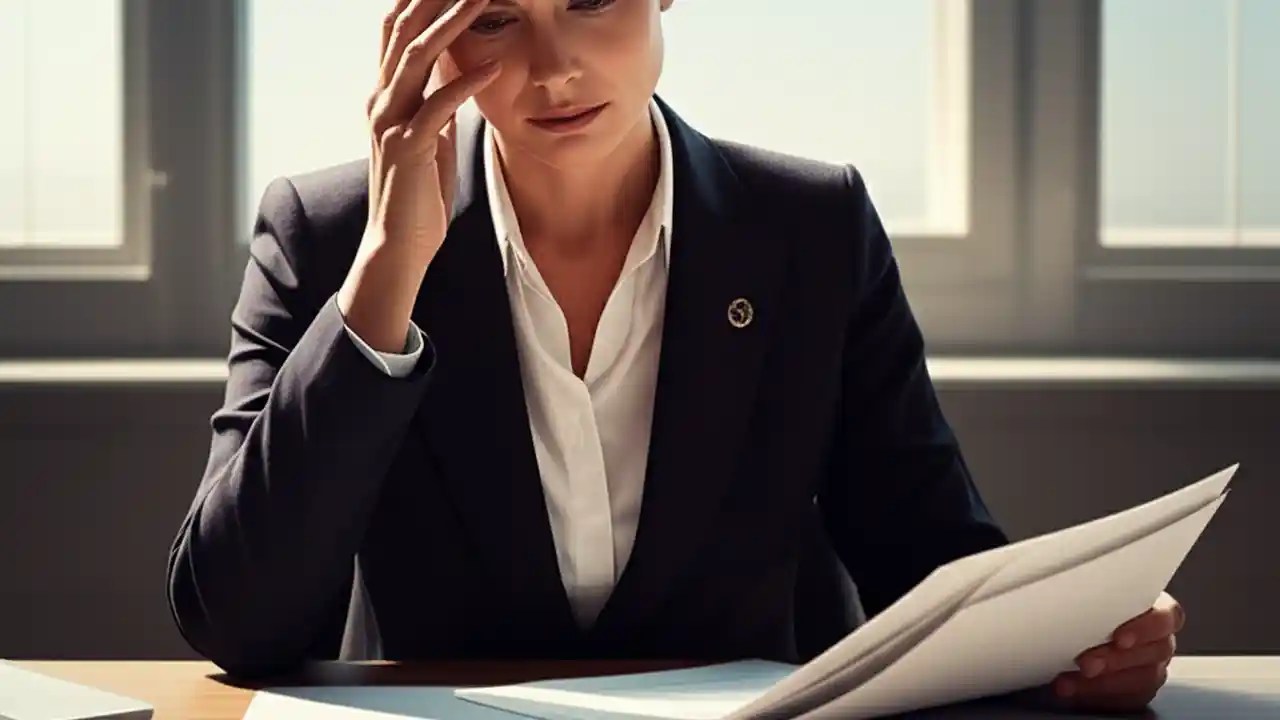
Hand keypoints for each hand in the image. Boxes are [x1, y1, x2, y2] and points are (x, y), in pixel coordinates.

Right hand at [339, 0, 500, 351]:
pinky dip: (465, 83)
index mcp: (385, 94)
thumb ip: (436, 103)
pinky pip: (438, 107)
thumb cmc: (419, 192)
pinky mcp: (408, 148)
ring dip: (452, 23)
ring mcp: (390, 122)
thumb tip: (456, 72)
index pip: (397, 30)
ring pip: (418, 58)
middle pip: (404, 30)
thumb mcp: (429, 136)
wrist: (399, 244)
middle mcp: (381, 100)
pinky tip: (493, 66)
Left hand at [1050, 592, 1184, 712]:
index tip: (1119, 638)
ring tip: (1070, 681)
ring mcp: (1153, 666)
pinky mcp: (1139, 690)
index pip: (1166, 617)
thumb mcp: (1091, 594)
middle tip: (1085, 663)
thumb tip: (1068, 595)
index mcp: (1157, 608)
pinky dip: (1097, 697)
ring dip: (1102, 683)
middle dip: (1115, 659)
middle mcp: (1161, 639)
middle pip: (1153, 651)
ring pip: (1142, 679)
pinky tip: (1072, 689)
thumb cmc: (1089, 604)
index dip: (1144, 629)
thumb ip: (1093, 596)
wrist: (1077, 627)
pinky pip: (1127, 699)